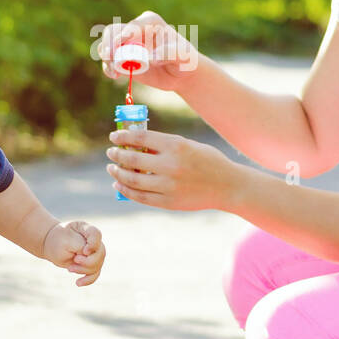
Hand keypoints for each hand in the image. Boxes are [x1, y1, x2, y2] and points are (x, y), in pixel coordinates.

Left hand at [41, 220, 105, 286]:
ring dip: (84, 270)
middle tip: (74, 260)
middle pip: (100, 253)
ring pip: (97, 265)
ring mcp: (95, 253)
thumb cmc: (58, 240)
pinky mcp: (92, 264)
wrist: (52, 244)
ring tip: (69, 269)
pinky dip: (88, 279)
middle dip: (87, 262)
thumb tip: (89, 256)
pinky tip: (78, 283)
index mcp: (87, 229)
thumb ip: (80, 246)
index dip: (93, 245)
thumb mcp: (66, 240)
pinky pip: (95, 273)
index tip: (84, 251)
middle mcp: (94, 241)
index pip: (96, 235)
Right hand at [95, 10, 200, 93]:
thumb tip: (151, 57)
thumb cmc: (185, 60)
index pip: (133, 26)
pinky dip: (107, 67)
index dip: (124, 34)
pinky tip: (114, 76)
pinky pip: (108, 59)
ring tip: (113, 72)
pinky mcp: (122, 57)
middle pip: (113, 31)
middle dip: (109, 45)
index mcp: (150, 22)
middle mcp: (135, 29)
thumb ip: (170, 53)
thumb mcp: (184, 56)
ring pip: (106, 43)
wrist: (180, 73)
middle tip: (110, 59)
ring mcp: (127, 43)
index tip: (121, 44)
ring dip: (106, 57)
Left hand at [106, 127, 240, 211]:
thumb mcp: (188, 145)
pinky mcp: (169, 202)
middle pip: (132, 159)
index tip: (114, 136)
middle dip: (117, 155)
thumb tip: (134, 144)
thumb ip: (163, 145)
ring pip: (132, 180)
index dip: (123, 137)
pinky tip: (120, 184)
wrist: (228, 186)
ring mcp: (168, 185)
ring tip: (112, 169)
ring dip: (118, 173)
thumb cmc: (207, 161)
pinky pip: (140, 196)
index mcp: (176, 145)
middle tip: (111, 153)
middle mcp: (170, 165)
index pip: (140, 138)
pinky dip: (126, 190)